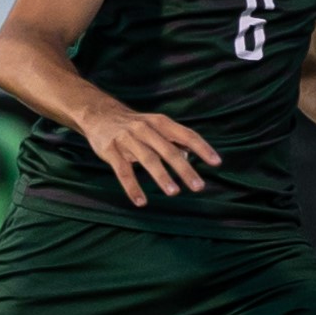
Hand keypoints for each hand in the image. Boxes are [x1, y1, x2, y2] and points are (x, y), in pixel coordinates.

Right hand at [82, 107, 221, 207]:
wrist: (99, 113)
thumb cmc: (134, 125)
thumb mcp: (155, 127)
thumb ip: (172, 141)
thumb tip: (190, 158)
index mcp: (160, 122)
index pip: (186, 135)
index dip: (202, 148)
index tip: (216, 163)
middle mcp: (145, 128)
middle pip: (169, 149)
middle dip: (184, 169)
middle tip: (198, 186)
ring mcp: (127, 138)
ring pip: (147, 159)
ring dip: (161, 176)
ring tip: (174, 192)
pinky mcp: (110, 150)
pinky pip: (122, 171)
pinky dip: (132, 187)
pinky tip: (141, 201)